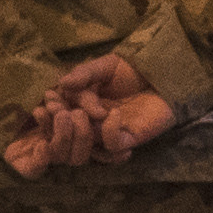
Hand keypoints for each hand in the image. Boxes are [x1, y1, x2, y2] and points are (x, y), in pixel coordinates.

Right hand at [3, 50, 182, 174]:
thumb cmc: (132, 70)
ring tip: (92, 111)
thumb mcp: (105, 66)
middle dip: (64, 121)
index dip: (53, 107)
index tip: (49, 99)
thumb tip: (62, 82)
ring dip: (84, 130)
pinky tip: (114, 113)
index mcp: (80, 104)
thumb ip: (85, 74)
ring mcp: (108, 133)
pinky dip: (109, 132)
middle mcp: (91, 122)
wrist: (164, 76)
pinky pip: (112, 145)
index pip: (60, 111)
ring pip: (87, 144)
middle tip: (62, 109)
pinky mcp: (127, 140)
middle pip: (69, 131)